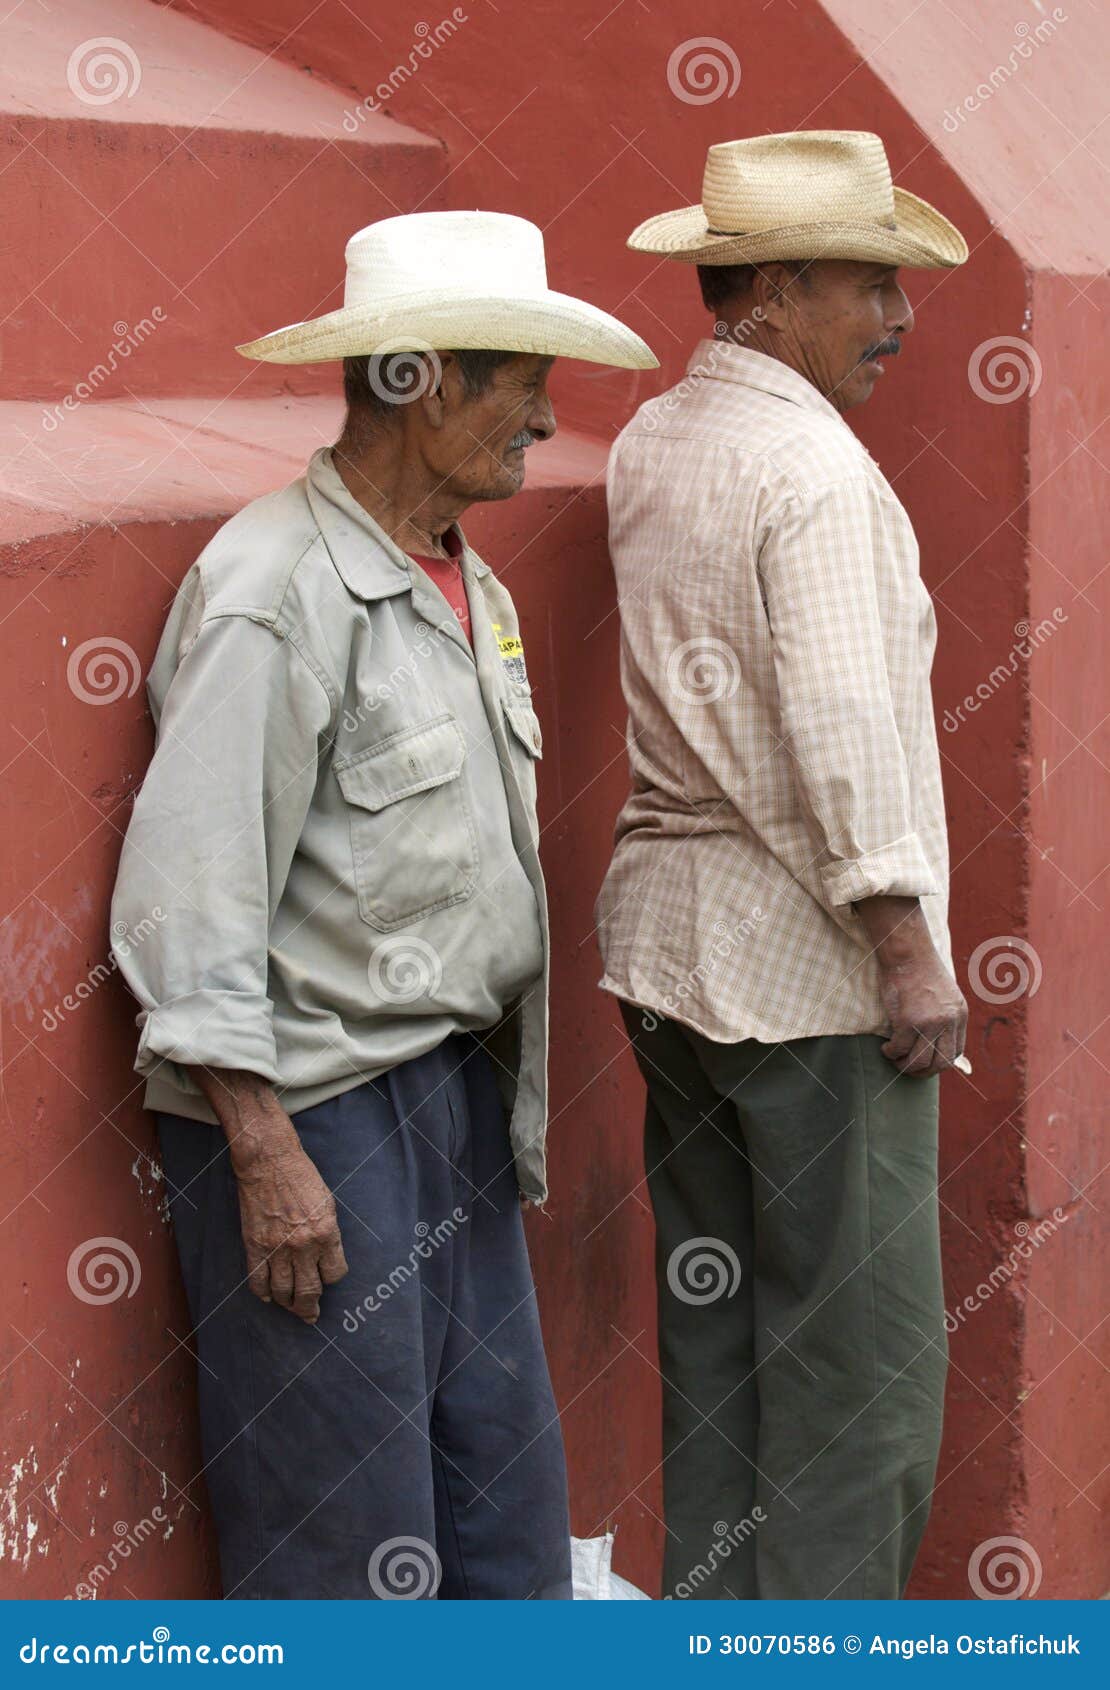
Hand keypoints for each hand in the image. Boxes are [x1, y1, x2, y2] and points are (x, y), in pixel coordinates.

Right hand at [231, 1131, 348, 1321]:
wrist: (270, 1162)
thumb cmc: (301, 1178)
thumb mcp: (327, 1204)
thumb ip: (328, 1234)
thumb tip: (325, 1259)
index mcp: (326, 1233)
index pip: (335, 1274)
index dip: (331, 1278)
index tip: (326, 1278)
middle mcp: (303, 1245)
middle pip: (309, 1292)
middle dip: (310, 1308)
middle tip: (310, 1316)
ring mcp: (277, 1248)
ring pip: (283, 1292)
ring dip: (287, 1304)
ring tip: (290, 1306)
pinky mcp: (255, 1247)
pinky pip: (258, 1282)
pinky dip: (263, 1294)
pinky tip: (269, 1296)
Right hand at [877, 950, 967, 1075]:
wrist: (908, 953)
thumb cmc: (920, 970)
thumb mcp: (944, 994)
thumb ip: (945, 1016)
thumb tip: (935, 1039)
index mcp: (959, 1015)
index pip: (955, 1052)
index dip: (939, 1062)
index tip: (924, 1061)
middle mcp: (948, 1021)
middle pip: (940, 1063)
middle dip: (923, 1072)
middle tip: (908, 1068)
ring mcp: (929, 1023)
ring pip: (919, 1061)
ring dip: (905, 1066)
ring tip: (894, 1058)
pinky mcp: (908, 1021)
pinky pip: (899, 1049)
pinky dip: (891, 1053)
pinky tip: (886, 1048)